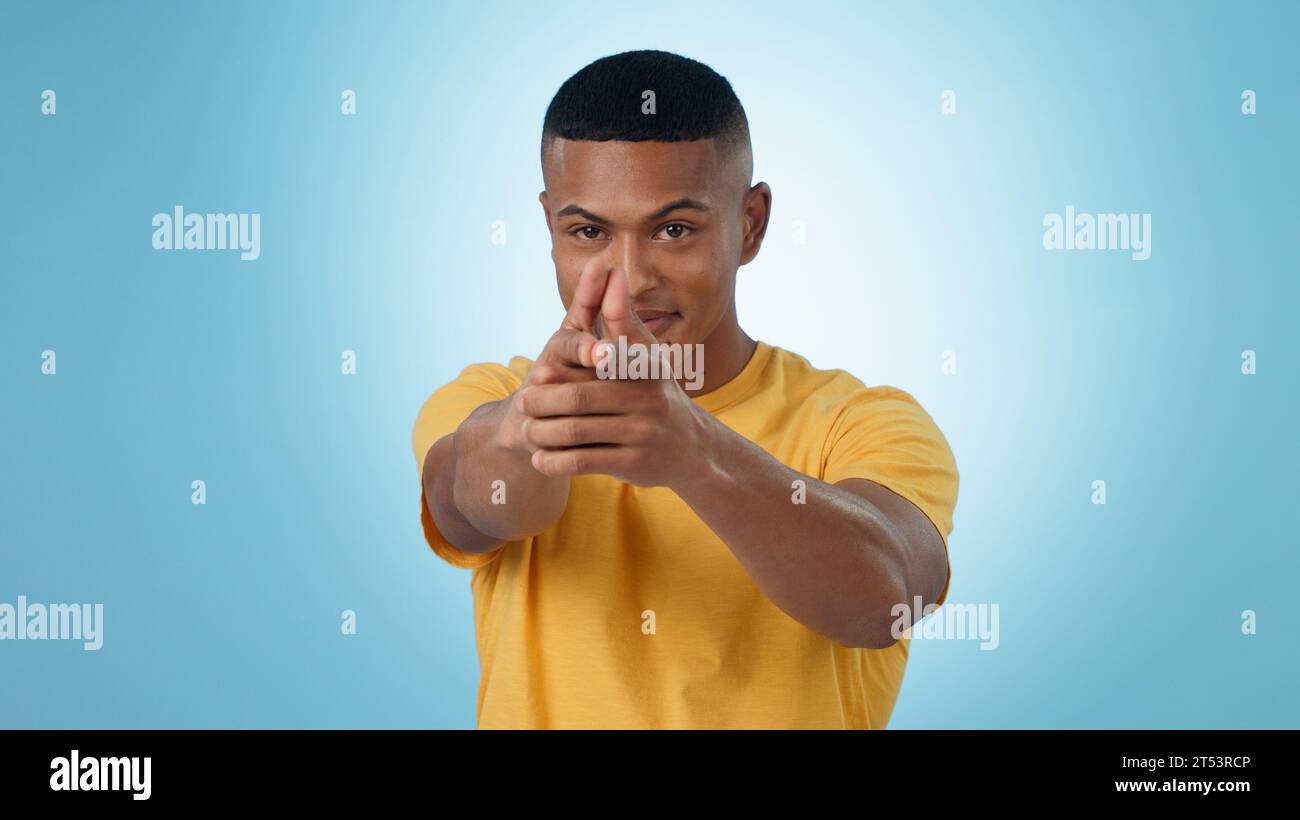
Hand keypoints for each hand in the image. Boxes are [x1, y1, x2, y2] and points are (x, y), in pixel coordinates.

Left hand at [514, 267, 718, 487]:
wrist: (692, 450)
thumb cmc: (656, 394)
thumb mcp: (647, 355)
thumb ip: (622, 319)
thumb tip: (610, 271)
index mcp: (646, 366)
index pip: (607, 353)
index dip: (575, 355)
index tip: (539, 370)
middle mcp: (647, 397)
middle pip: (579, 397)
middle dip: (543, 402)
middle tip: (521, 403)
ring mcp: (642, 432)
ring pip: (576, 430)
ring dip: (543, 432)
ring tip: (528, 430)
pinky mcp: (634, 463)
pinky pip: (583, 461)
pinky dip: (555, 460)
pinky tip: (540, 459)